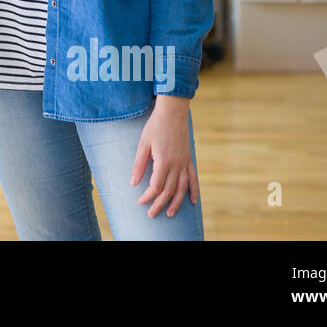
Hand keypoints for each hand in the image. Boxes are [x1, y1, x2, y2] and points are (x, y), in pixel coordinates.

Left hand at [130, 95, 198, 218]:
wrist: (173, 112)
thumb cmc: (155, 126)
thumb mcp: (143, 144)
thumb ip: (139, 165)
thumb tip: (133, 183)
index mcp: (163, 161)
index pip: (156, 186)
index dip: (147, 196)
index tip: (140, 202)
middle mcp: (176, 165)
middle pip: (169, 191)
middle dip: (159, 204)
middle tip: (151, 214)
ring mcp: (184, 162)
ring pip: (182, 188)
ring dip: (176, 202)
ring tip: (169, 213)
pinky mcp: (188, 159)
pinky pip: (193, 178)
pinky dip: (193, 191)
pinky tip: (192, 201)